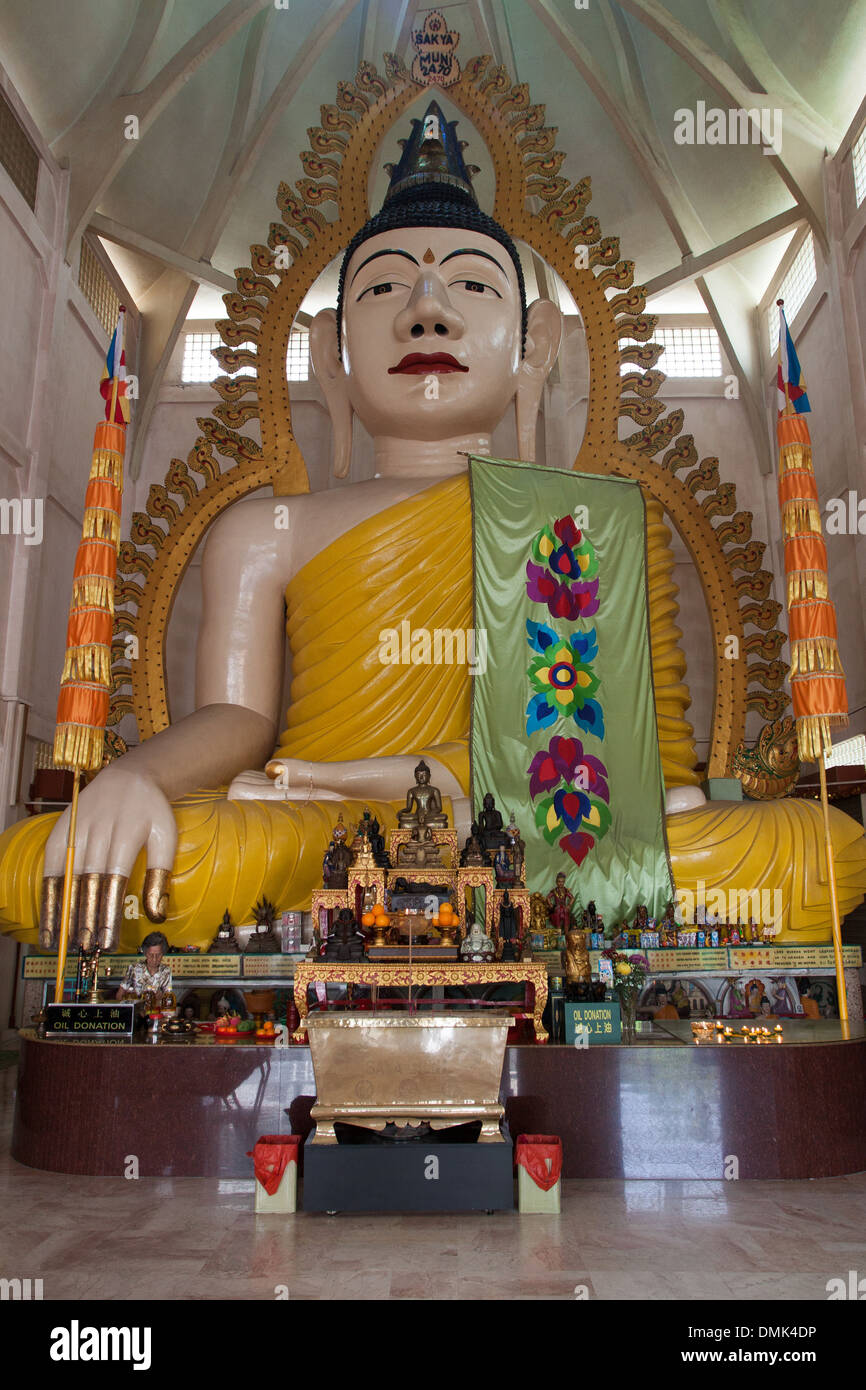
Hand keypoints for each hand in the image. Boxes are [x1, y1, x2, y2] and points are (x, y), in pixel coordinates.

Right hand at [40, 765, 176, 951]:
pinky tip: (48, 919)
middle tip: (86, 947)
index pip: (115, 879)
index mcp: (128, 831)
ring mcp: (77, 830)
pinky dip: (48, 895)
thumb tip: (157, 913)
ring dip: (65, 911)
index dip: (109, 912)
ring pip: (69, 877)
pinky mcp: (61, 832)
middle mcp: (99, 830)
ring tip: (64, 941)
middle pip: (90, 881)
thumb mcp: (165, 836)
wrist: (128, 777)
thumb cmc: (150, 811)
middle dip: (87, 917)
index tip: (107, 940)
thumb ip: (160, 873)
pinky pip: (51, 867)